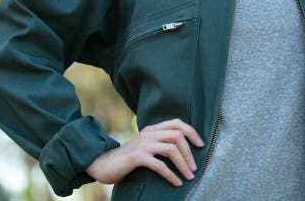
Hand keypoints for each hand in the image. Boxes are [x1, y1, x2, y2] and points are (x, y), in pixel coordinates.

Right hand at [85, 118, 204, 186]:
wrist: (103, 164)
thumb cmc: (127, 158)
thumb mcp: (145, 146)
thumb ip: (159, 143)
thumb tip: (181, 150)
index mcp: (152, 129)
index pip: (177, 123)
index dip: (191, 132)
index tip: (200, 145)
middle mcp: (149, 133)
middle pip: (177, 135)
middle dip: (190, 152)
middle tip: (194, 167)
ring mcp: (143, 144)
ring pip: (171, 149)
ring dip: (183, 164)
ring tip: (189, 176)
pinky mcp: (137, 157)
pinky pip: (160, 165)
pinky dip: (171, 175)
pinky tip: (176, 182)